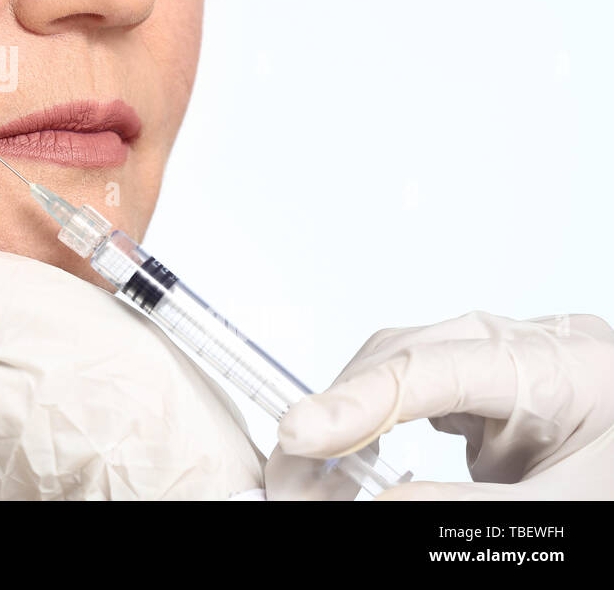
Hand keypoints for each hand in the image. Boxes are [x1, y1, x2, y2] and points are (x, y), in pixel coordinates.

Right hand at [264, 310, 613, 498]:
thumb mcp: (558, 515)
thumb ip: (461, 512)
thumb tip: (372, 503)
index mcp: (566, 368)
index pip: (439, 368)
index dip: (361, 401)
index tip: (300, 437)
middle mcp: (532, 344)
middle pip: (407, 354)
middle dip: (340, 411)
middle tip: (292, 472)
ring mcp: (512, 355)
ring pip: (402, 361)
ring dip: (351, 414)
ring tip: (312, 468)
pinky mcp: (496, 379)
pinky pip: (420, 383)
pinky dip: (378, 417)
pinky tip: (354, 451)